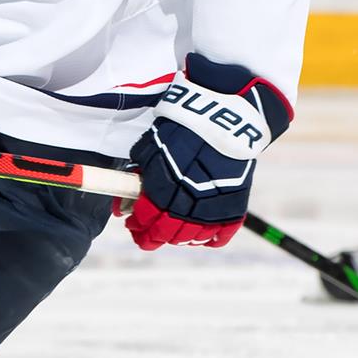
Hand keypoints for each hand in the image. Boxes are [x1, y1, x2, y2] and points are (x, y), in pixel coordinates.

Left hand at [125, 56, 289, 250]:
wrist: (223, 117)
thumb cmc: (182, 128)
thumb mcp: (151, 147)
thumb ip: (138, 174)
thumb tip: (123, 201)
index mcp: (164, 188)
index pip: (146, 220)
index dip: (138, 227)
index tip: (132, 225)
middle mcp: (188, 202)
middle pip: (168, 233)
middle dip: (153, 237)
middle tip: (146, 235)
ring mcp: (213, 206)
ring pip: (193, 237)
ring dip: (179, 238)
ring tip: (173, 233)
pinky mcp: (234, 205)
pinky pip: (222, 234)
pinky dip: (211, 240)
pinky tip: (202, 238)